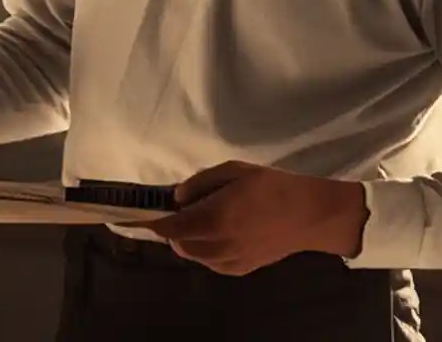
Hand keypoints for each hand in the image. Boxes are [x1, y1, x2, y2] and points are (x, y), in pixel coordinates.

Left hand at [128, 161, 368, 275]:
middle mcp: (217, 245)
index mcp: (214, 218)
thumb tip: (176, 198)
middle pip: (177, 243)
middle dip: (172, 228)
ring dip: (187, 239)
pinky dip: (205, 249)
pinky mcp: (240, 270)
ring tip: (203, 219)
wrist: (310, 214)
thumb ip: (201, 183)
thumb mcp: (235, 171)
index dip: (148, 222)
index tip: (131, 216)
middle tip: (182, 209)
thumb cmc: (272, 186)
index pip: (169, 227)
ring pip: (192, 255)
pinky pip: (210, 262)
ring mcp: (229, 261)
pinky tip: (220, 233)